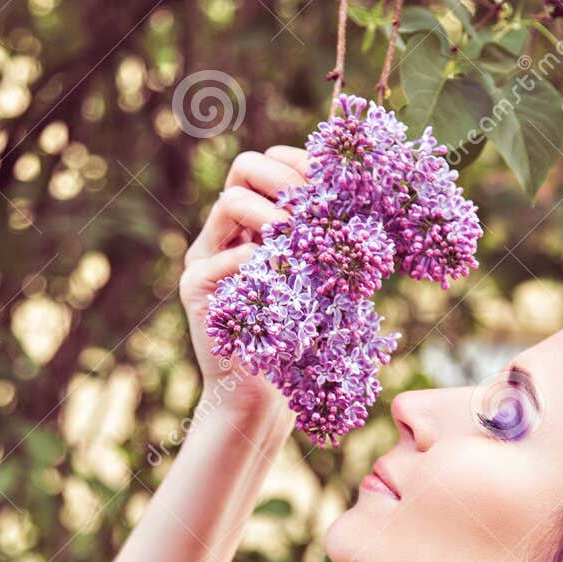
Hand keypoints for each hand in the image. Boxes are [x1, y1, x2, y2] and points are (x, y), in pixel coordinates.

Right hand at [178, 146, 309, 425]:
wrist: (263, 397)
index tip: (329, 179)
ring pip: (232, 203)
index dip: (296, 162)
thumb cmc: (299, 339)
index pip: (265, 166)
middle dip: (286, 178)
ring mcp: (206, 258)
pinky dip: (257, 261)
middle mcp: (225, 234)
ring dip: (274, 214)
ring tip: (301, 242)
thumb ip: (327, 244)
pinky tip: (283, 279)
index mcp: (252, 225)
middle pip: (243, 168)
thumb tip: (367, 204)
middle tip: (315, 207)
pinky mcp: (196, 288)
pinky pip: (223, 258)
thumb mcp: (321, 281)